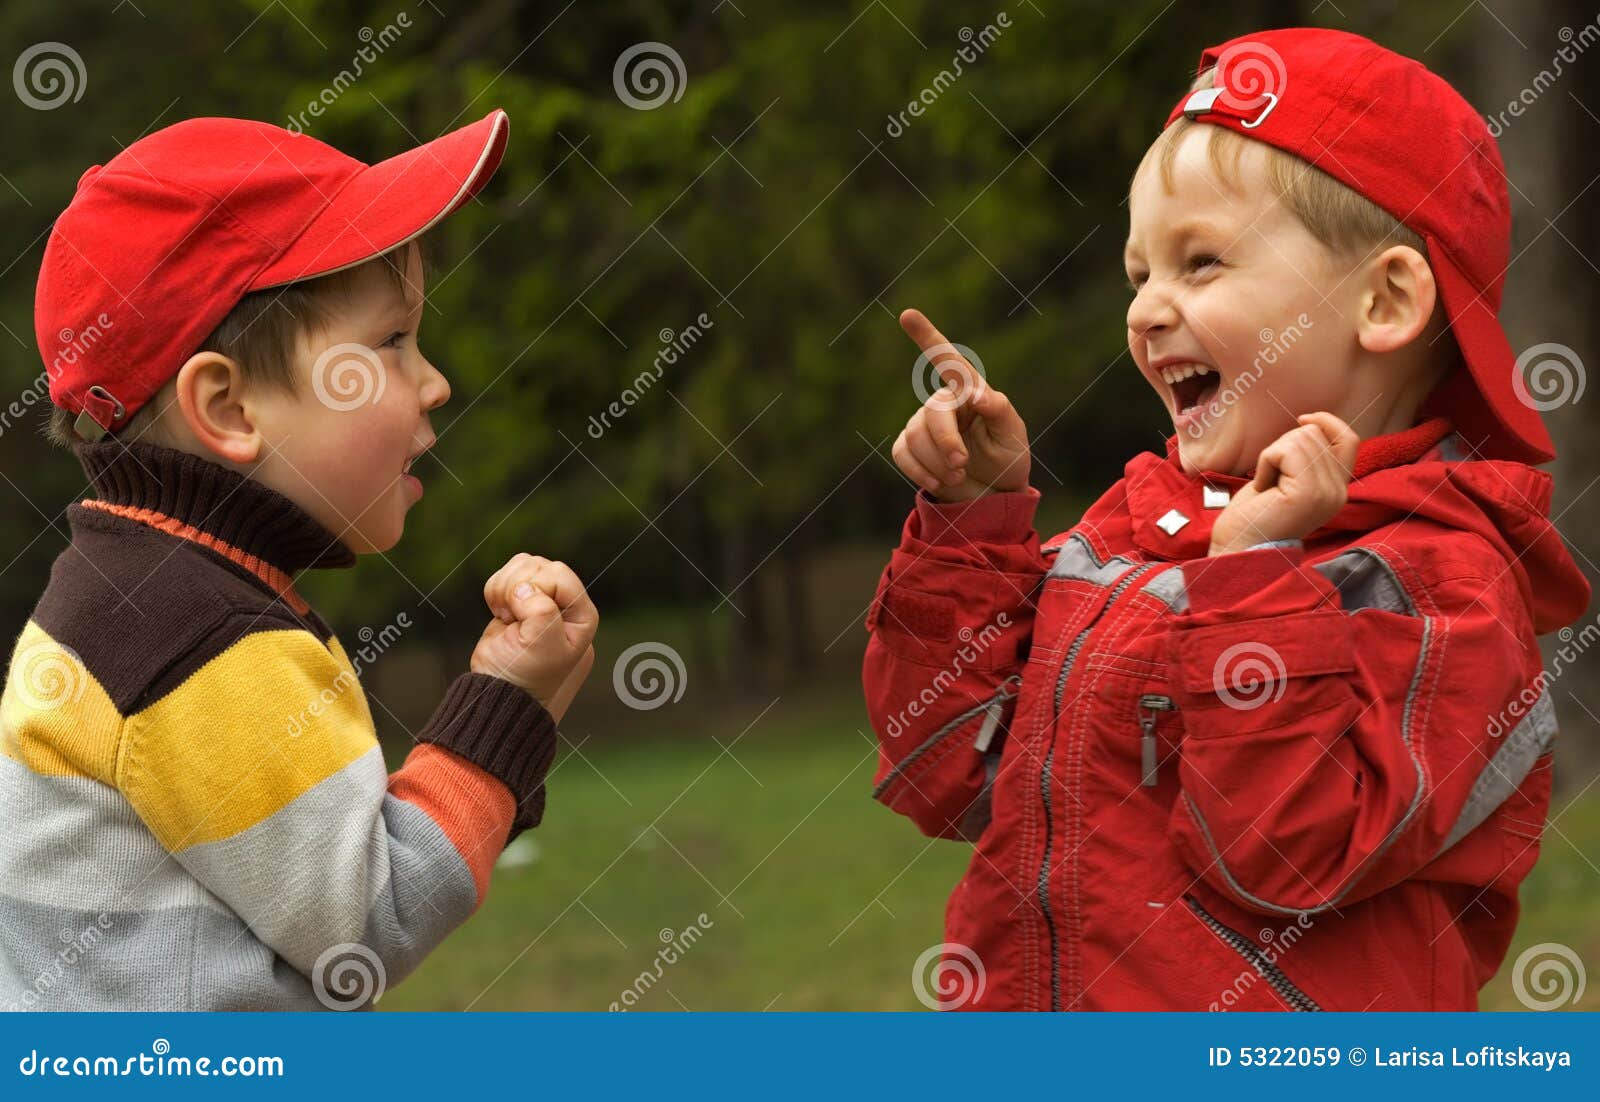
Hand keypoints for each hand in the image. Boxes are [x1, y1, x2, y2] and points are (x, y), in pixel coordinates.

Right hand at [473, 554, 598, 719]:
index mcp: (581, 616)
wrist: (496, 691)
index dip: (536, 589)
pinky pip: (507, 575)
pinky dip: (495, 589)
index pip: (559, 575)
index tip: (523, 619)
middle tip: (513, 620)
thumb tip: (522, 589)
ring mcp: (541, 601)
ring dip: (505, 587)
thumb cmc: (525, 676)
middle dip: (518, 587)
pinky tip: (499, 613)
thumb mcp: (543, 645)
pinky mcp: (518, 601)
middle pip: (540, 566)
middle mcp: (565, 606)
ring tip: (506, 616)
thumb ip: (541, 610)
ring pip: (523, 566)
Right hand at [891, 308, 1030, 501]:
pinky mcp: (908, 447)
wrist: (991, 493)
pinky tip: (940, 482)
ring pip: (915, 436)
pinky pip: (901, 453)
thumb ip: (998, 409)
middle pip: (932, 413)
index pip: (947, 361)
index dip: (927, 337)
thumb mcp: (1012, 434)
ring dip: (937, 463)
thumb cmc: (1007, 458)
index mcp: (969, 392)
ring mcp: (922, 424)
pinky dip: (920, 472)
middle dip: (945, 442)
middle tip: (962, 465)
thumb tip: (976, 393)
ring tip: (959, 475)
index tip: (907, 315)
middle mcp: (943, 403)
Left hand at [1208, 412, 1358, 556]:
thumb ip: (1308, 457)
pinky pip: (1285, 451)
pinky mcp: (1308, 492)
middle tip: (1271, 479)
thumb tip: (1310, 424)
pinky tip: (1262, 487)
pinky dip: (1266, 462)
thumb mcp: (1288, 479)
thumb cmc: (1254, 515)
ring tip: (1268, 485)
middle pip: (1315, 433)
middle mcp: (1338, 491)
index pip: (1349, 439)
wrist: (1239, 548)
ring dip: (1273, 455)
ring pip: (1300, 438)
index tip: (1303, 419)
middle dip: (1283, 446)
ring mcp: (1325, 492)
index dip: (1327, 422)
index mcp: (1336, 488)